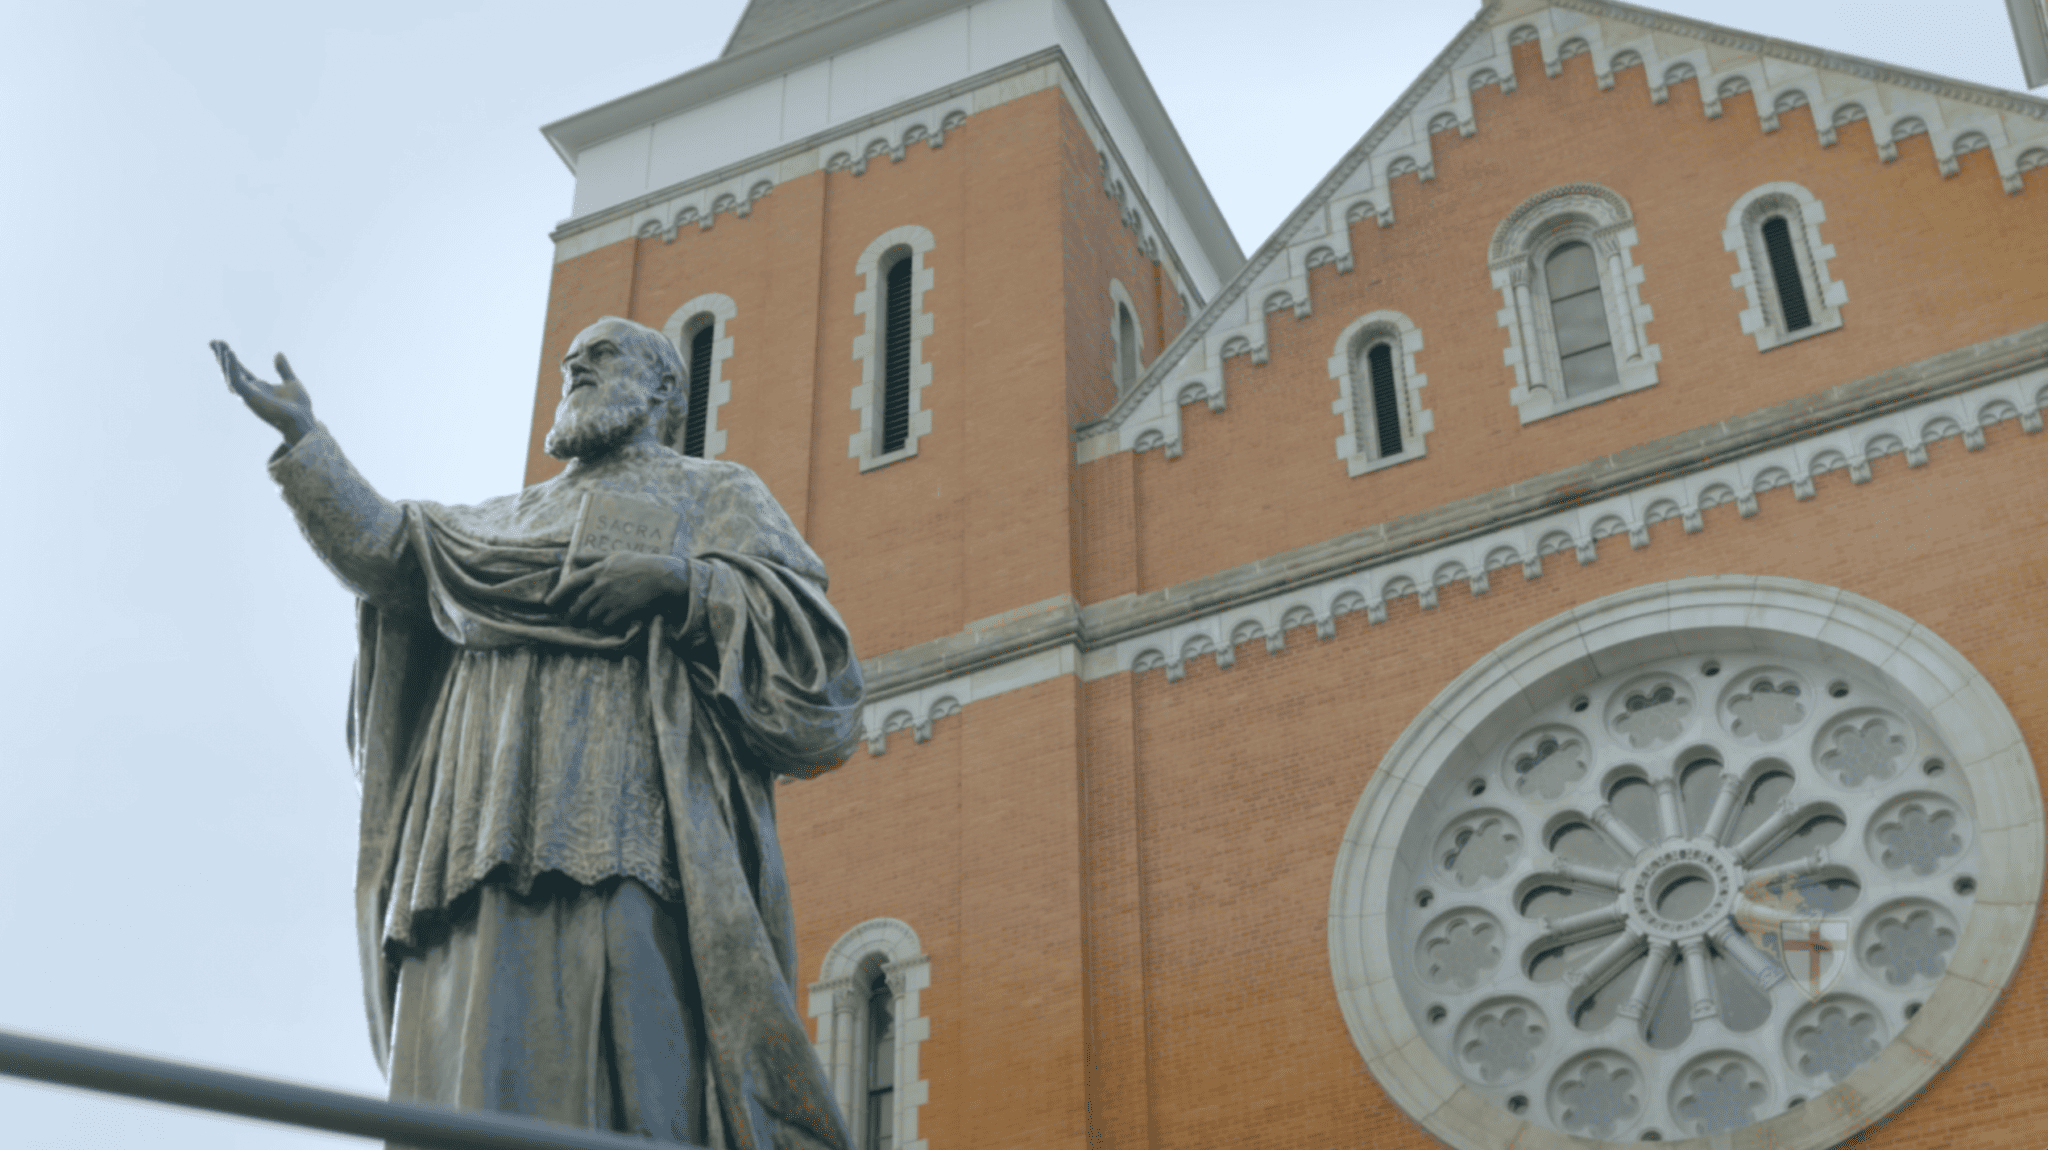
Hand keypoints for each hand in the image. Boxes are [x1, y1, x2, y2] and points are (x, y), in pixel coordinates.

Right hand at [211, 341, 315, 444]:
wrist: (303, 420)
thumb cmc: (298, 407)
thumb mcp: (292, 382)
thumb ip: (283, 369)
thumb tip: (278, 354)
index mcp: (258, 387)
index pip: (239, 370)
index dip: (230, 358)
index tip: (221, 344)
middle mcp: (250, 391)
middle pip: (230, 372)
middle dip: (221, 358)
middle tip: (213, 341)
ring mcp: (249, 395)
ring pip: (229, 377)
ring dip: (223, 361)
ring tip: (220, 346)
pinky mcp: (250, 398)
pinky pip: (236, 381)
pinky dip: (232, 368)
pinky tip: (230, 354)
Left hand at [547, 553, 690, 630]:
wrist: (661, 575)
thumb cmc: (638, 562)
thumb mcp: (614, 555)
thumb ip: (592, 556)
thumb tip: (573, 557)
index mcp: (598, 570)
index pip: (571, 582)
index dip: (557, 593)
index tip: (549, 602)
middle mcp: (601, 585)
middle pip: (579, 604)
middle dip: (572, 614)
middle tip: (570, 619)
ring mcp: (611, 599)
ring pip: (592, 615)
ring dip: (590, 619)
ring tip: (591, 621)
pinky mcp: (622, 610)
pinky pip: (607, 622)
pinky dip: (605, 624)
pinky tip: (608, 623)